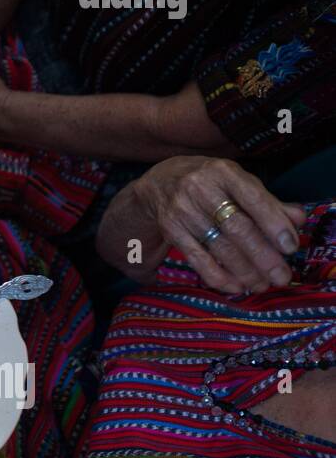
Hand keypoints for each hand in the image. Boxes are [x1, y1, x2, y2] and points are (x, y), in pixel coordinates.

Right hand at [130, 156, 306, 293]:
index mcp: (223, 172)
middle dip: (262, 256)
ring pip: (218, 246)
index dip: (274, 224)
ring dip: (244, 270)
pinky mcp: (170, 230)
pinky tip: (236, 286)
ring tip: (262, 285)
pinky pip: (197, 258)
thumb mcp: (237, 182)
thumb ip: (268, 201)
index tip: (291, 248)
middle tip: (281, 277)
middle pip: (236, 227)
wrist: (160, 183)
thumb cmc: (210, 183)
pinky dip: (217, 276)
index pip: (253, 199)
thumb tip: (298, 220)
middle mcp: (199, 188)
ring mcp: (182, 210)